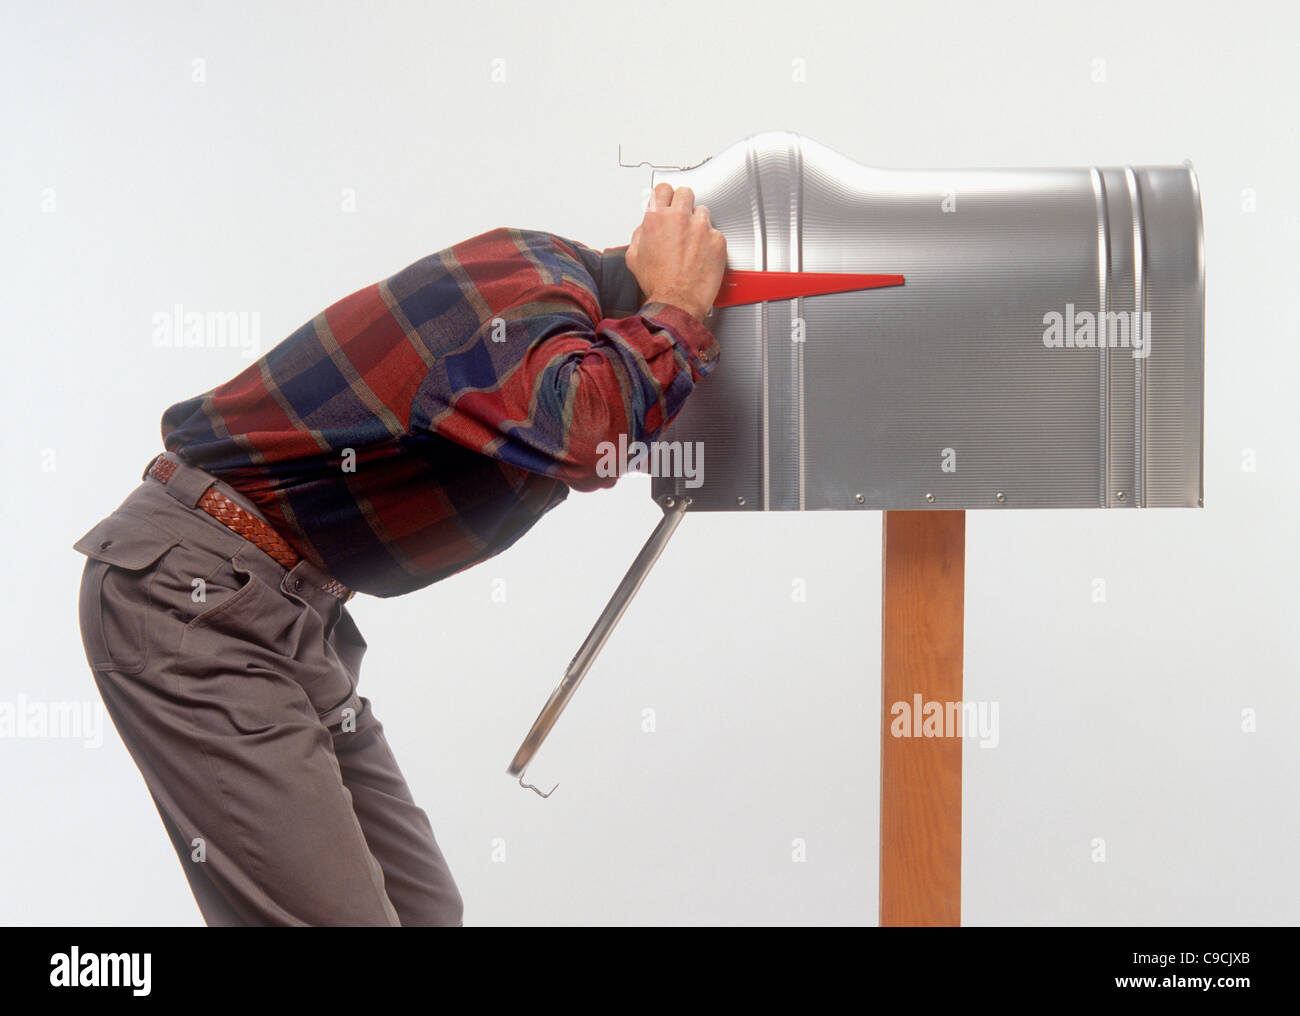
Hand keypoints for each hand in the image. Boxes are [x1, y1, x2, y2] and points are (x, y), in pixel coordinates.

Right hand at [625, 183, 726, 322]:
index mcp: (656, 219)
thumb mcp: (634, 257)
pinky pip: (715, 232)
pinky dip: (710, 242)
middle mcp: (679, 218)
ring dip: (698, 223)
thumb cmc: (657, 284)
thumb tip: (645, 227)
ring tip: (692, 243)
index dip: (666, 196)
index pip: (663, 189)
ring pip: (702, 212)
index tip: (668, 202)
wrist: (676, 303)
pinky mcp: (717, 240)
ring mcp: (701, 228)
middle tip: (682, 219)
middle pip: (685, 193)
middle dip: (683, 204)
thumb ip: (640, 234)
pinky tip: (702, 255)